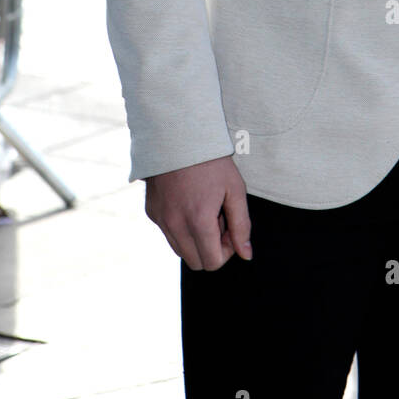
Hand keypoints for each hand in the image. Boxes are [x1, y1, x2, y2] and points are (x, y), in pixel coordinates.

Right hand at [144, 155, 252, 270]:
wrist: (179, 135)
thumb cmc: (212, 162)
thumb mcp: (235, 190)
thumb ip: (242, 226)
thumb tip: (246, 255)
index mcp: (198, 221)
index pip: (213, 262)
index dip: (227, 251)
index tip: (231, 229)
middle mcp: (175, 225)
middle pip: (196, 262)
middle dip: (211, 247)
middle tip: (219, 219)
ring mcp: (160, 220)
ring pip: (180, 250)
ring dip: (195, 239)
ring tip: (204, 209)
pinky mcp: (151, 212)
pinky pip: (168, 233)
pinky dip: (180, 228)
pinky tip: (189, 202)